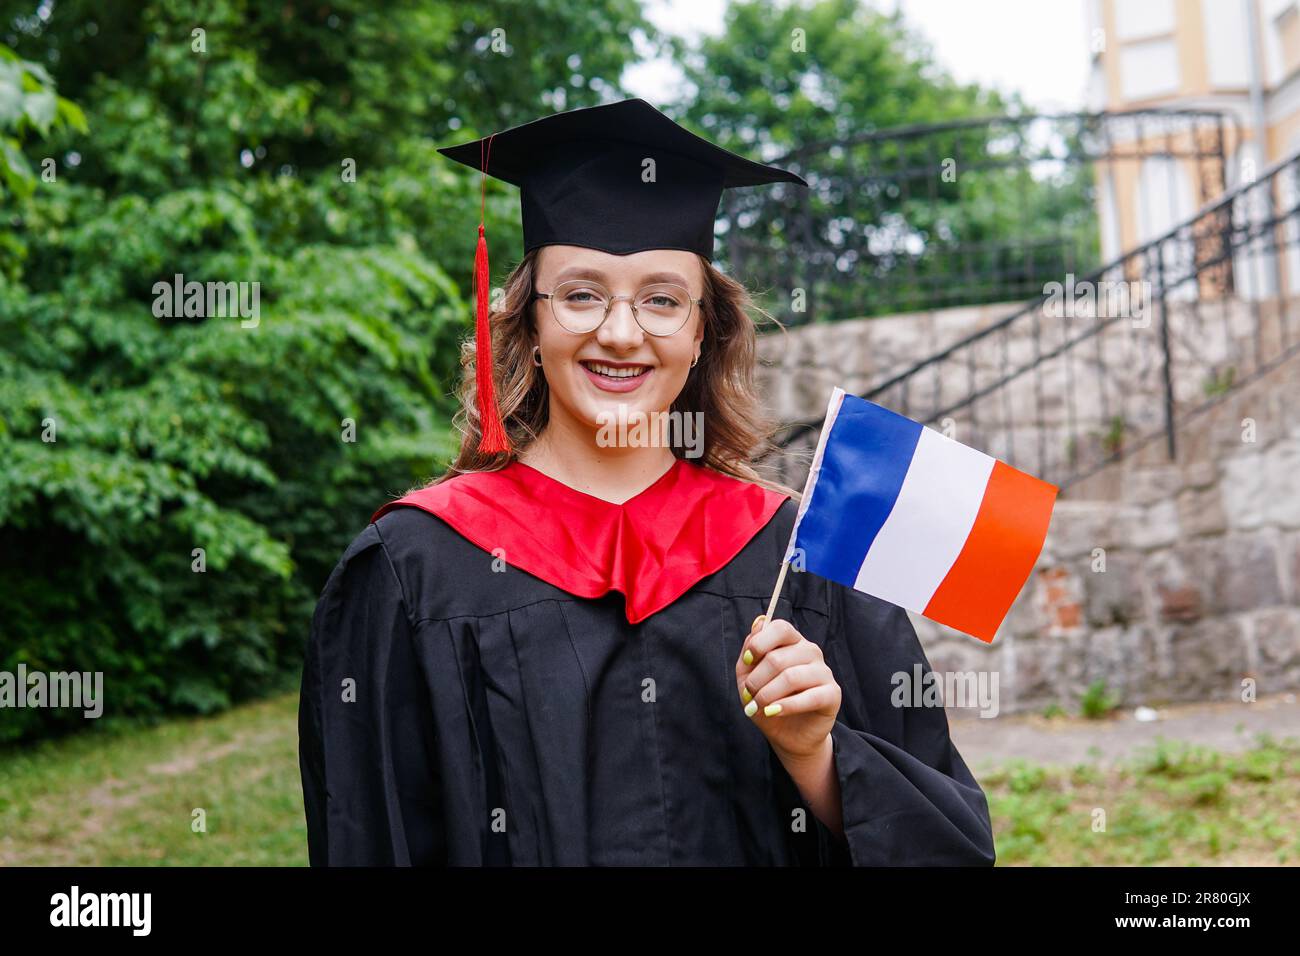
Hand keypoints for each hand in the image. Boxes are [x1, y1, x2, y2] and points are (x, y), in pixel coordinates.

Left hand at [735, 614, 840, 761]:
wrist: (787, 735)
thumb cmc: (767, 700)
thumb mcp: (748, 676)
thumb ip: (750, 650)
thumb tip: (758, 622)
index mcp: (792, 641)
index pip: (780, 628)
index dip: (759, 643)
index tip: (747, 662)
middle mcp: (810, 651)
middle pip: (778, 658)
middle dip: (756, 680)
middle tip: (750, 695)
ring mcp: (824, 671)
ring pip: (791, 677)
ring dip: (767, 695)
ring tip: (759, 706)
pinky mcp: (832, 694)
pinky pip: (810, 696)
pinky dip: (786, 706)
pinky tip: (773, 712)